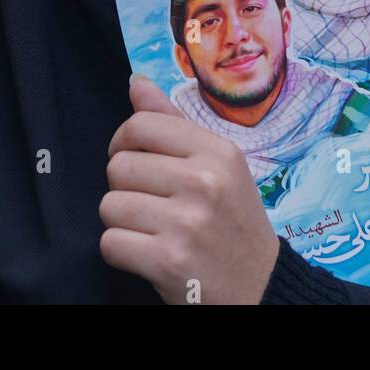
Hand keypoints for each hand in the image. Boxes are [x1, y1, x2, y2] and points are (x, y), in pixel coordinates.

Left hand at [99, 73, 280, 303]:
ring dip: (122, 222)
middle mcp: (205, 181)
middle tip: (152, 204)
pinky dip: (122, 252)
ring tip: (153, 230)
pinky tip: (148, 254)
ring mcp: (187, 222)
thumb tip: (136, 83)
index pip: (140, 125)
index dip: (123, 143)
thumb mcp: (218, 167)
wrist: (260, 287)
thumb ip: (174, 123)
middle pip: (118, 166)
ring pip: (109, 205)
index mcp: (218, 152)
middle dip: (125, 188)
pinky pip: (110, 243)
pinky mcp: (168, 260)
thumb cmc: (234, 222)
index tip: (133, 159)